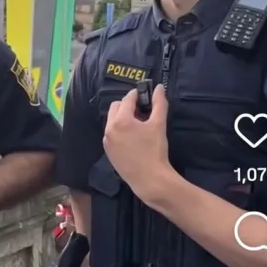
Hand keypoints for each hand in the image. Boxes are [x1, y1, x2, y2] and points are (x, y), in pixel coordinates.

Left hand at [103, 84, 171, 202]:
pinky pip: (111, 134)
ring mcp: (107, 141)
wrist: (149, 179)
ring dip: (122, 118)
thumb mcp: (159, 124)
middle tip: (142, 111)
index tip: (145, 95)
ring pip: (112, 121)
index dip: (137, 94)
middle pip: (116, 107)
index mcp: (121, 120)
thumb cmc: (155, 150)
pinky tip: (132, 137)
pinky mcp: (108, 151)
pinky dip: (119, 130)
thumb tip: (158, 87)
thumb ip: (159, 103)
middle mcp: (109, 128)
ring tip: (138, 125)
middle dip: (127, 105)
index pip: (127, 99)